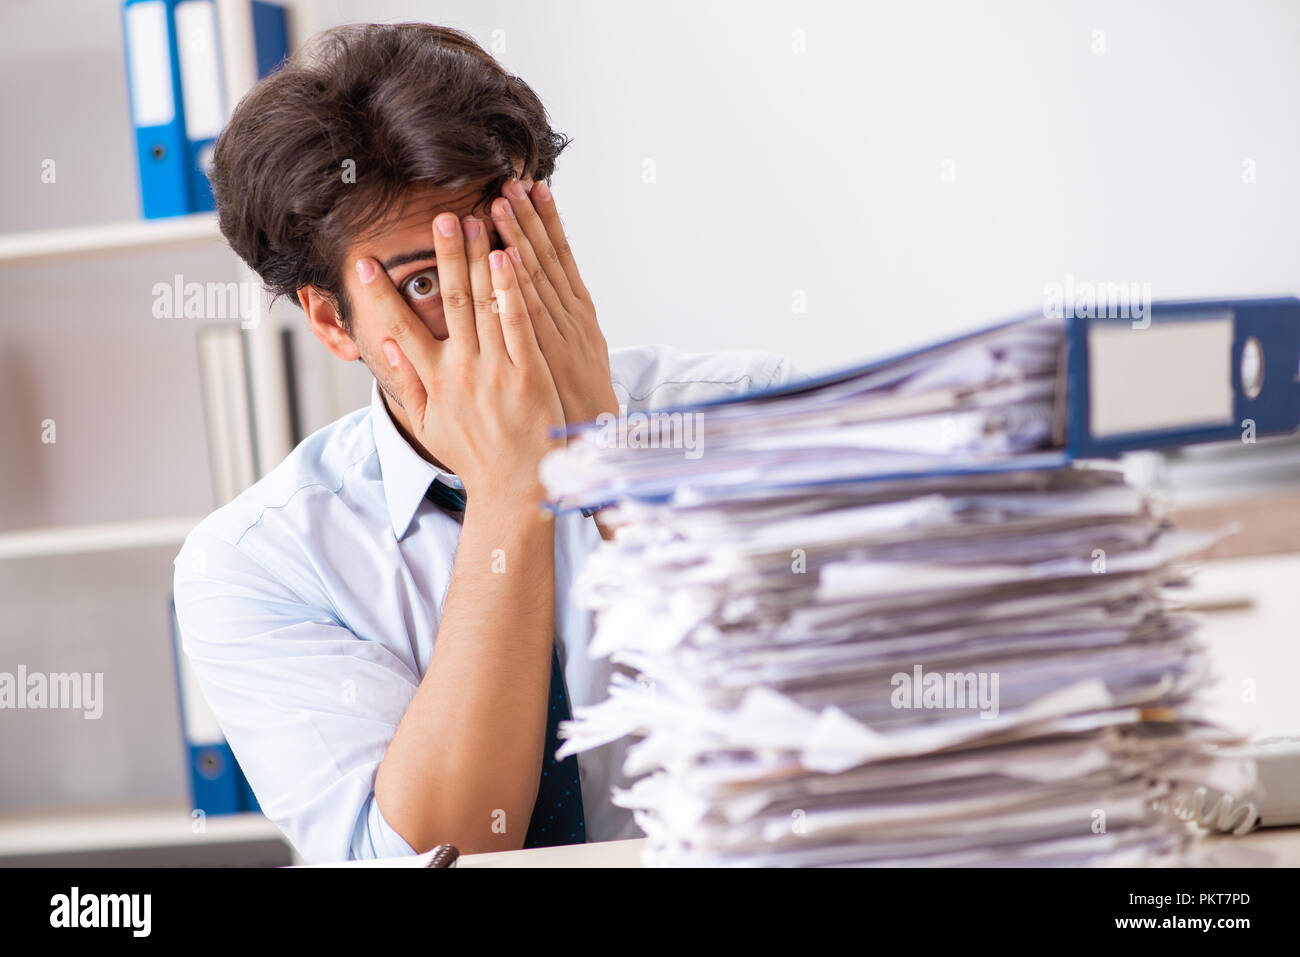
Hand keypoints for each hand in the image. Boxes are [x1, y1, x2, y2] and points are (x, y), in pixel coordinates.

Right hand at [355, 212, 563, 504]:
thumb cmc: (473, 455)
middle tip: (438, 219)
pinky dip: (512, 289)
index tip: (364, 264)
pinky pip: (520, 323)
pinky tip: (509, 257)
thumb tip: (385, 345)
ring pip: (486, 304)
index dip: (382, 295)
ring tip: (475, 221)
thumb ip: (408, 383)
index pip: (401, 328)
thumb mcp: (429, 424)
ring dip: (480, 259)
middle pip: (451, 302)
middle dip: (444, 257)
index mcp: (435, 381)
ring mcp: (498, 370)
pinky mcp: (530, 373)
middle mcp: (463, 371)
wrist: (516, 485)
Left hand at [490, 178, 618, 434]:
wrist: (589, 440)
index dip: (548, 219)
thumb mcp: (578, 355)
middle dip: (528, 217)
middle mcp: (570, 317)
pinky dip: (517, 283)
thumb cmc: (577, 402)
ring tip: (500, 201)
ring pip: (535, 277)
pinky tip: (504, 254)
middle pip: (546, 257)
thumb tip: (543, 291)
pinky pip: (525, 313)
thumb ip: (560, 321)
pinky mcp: (542, 355)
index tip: (535, 186)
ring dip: (518, 237)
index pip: (561, 256)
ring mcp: (555, 334)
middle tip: (511, 179)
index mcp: (579, 314)